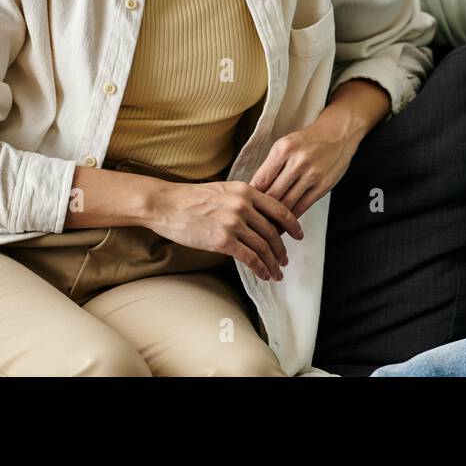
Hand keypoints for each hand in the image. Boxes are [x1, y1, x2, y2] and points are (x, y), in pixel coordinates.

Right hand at [146, 180, 302, 281]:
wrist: (167, 205)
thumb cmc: (192, 198)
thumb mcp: (224, 190)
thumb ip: (244, 200)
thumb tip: (260, 217)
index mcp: (246, 191)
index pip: (279, 209)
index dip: (292, 224)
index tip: (299, 235)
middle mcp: (243, 206)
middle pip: (273, 231)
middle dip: (281, 249)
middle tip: (285, 260)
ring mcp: (233, 223)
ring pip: (263, 247)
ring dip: (273, 263)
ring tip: (277, 272)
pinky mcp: (222, 240)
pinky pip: (249, 257)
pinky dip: (260, 268)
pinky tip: (264, 274)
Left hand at [250, 84, 380, 217]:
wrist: (338, 134)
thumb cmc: (308, 141)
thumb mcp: (286, 145)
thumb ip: (271, 166)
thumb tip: (254, 191)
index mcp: (283, 149)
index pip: (261, 180)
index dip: (251, 197)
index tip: (246, 205)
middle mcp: (298, 161)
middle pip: (272, 195)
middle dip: (261, 210)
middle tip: (253, 221)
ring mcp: (312, 175)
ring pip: (287, 204)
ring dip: (275, 218)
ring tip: (266, 226)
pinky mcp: (323, 186)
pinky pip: (302, 207)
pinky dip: (291, 218)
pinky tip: (283, 223)